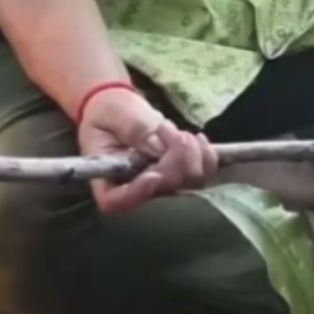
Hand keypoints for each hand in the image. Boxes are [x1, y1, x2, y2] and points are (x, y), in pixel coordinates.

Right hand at [76, 88, 217, 213]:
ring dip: (192, 152)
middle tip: (164, 129)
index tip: (154, 175)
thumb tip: (160, 148)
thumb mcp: (114, 112)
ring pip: (191, 181)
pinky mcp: (181, 174)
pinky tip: (196, 138)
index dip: (138, 194)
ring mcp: (162, 185)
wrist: (120, 111)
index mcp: (107, 178)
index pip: (117, 202)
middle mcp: (136, 189)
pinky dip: (206, 154)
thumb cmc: (109, 112)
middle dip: (176, 157)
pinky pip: (204, 172)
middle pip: (165, 190)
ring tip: (174, 132)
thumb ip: (134, 129)